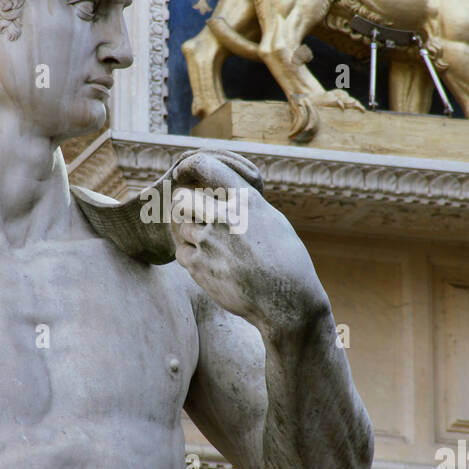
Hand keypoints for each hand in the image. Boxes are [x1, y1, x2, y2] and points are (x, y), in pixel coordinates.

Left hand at [167, 151, 327, 332]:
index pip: (206, 167)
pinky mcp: (199, 267)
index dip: (190, 167)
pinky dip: (190, 257)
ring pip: (182, 228)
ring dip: (191, 235)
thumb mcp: (272, 221)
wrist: (287, 301)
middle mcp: (224, 216)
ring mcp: (208, 242)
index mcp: (245, 200)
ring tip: (212, 247)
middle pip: (182, 198)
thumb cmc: (287, 261)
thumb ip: (245, 205)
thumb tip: (225, 195)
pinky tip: (209, 263)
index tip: (183, 173)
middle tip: (193, 215)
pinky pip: (181, 254)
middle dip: (185, 206)